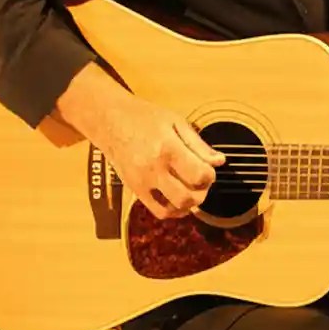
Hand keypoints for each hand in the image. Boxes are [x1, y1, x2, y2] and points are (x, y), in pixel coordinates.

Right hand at [99, 95, 226, 219]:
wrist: (109, 120)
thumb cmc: (143, 117)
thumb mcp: (176, 122)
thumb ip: (199, 144)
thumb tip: (219, 161)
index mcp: (168, 148)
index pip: (199, 175)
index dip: (210, 175)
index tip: (208, 168)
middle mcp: (154, 169)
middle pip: (188, 197)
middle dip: (202, 192)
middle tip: (201, 181)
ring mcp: (142, 182)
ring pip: (173, 209)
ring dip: (188, 204)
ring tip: (190, 189)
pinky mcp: (134, 190)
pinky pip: (158, 211)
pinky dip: (172, 210)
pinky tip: (178, 198)